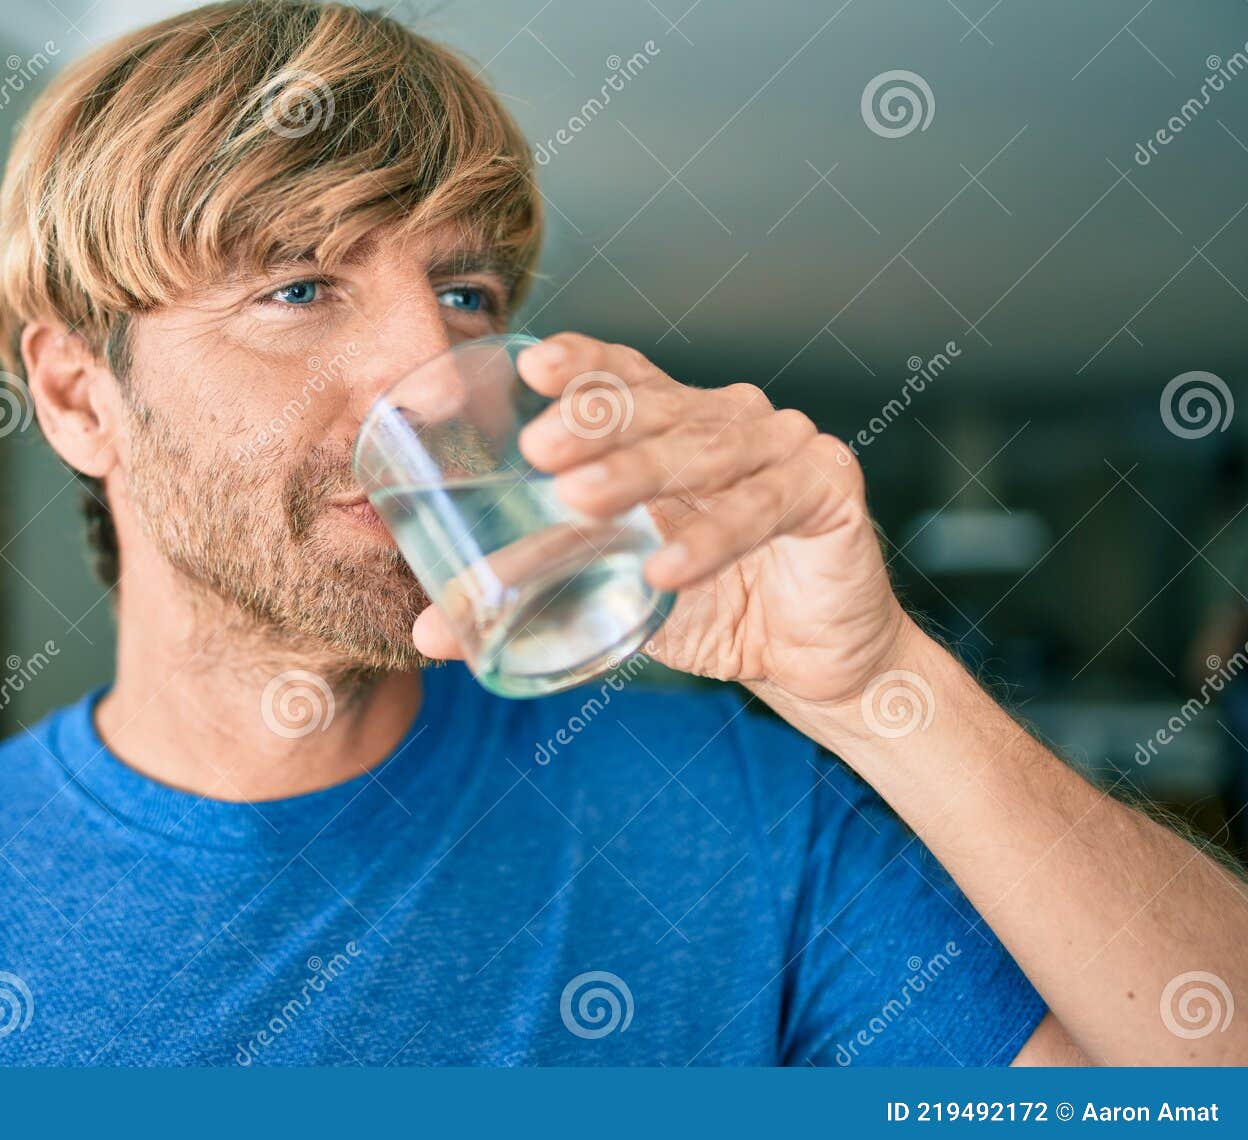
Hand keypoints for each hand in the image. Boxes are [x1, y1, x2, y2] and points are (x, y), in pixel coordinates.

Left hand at [412, 332, 921, 709]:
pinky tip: (666, 566)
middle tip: (538, 445)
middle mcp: (728, 418)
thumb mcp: (613, 590)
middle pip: (657, 405)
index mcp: (674, 422)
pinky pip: (762, 508)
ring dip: (640, 473)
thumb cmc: (708, 604)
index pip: (623, 375)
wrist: (810, 659)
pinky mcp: (827, 488)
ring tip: (579, 498)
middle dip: (595, 419)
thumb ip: (535, 591)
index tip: (532, 362)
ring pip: (705, 449)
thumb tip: (428, 631)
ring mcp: (783, 445)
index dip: (584, 363)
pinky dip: (713, 537)